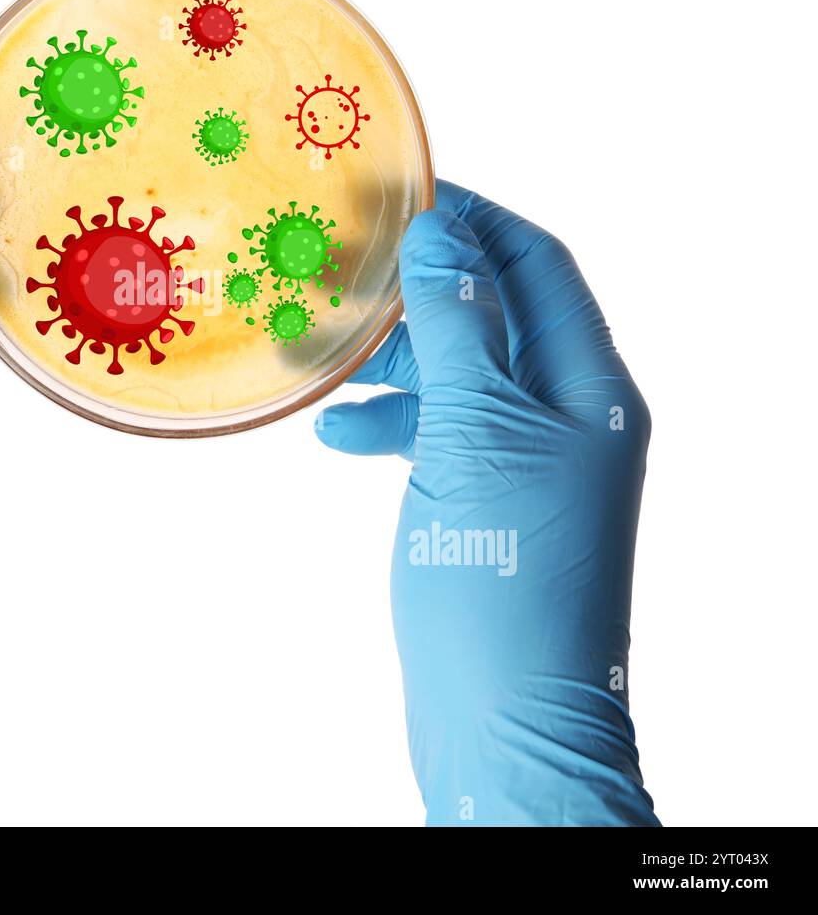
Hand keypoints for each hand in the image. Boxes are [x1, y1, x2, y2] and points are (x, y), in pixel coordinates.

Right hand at [316, 180, 657, 825]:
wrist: (504, 721)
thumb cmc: (498, 576)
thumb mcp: (471, 431)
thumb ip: (454, 324)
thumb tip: (440, 231)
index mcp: (588, 389)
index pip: (539, 266)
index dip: (477, 221)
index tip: (404, 193)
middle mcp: (568, 419)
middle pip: (495, 317)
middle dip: (422, 290)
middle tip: (346, 268)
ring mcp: (529, 466)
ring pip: (458, 378)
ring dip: (395, 362)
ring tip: (326, 356)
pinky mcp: (491, 507)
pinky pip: (441, 437)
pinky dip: (391, 426)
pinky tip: (338, 436)